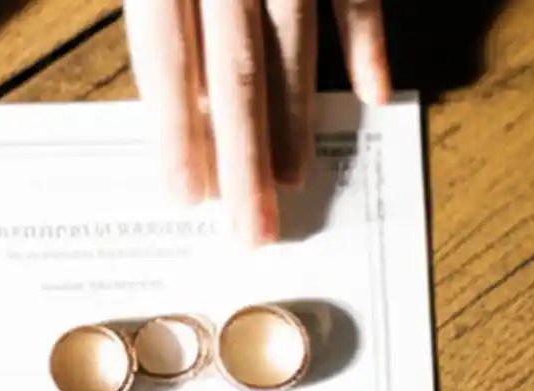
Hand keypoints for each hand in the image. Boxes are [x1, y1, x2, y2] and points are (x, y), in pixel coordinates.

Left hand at [124, 0, 389, 244]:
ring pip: (294, 37)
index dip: (174, 129)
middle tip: (251, 227)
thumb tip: (181, 99)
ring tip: (292, 180)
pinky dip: (366, 42)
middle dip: (244, 156)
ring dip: (295, 115)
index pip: (165, 57)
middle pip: (235, 68)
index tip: (186, 197)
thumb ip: (160, 16)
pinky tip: (372, 92)